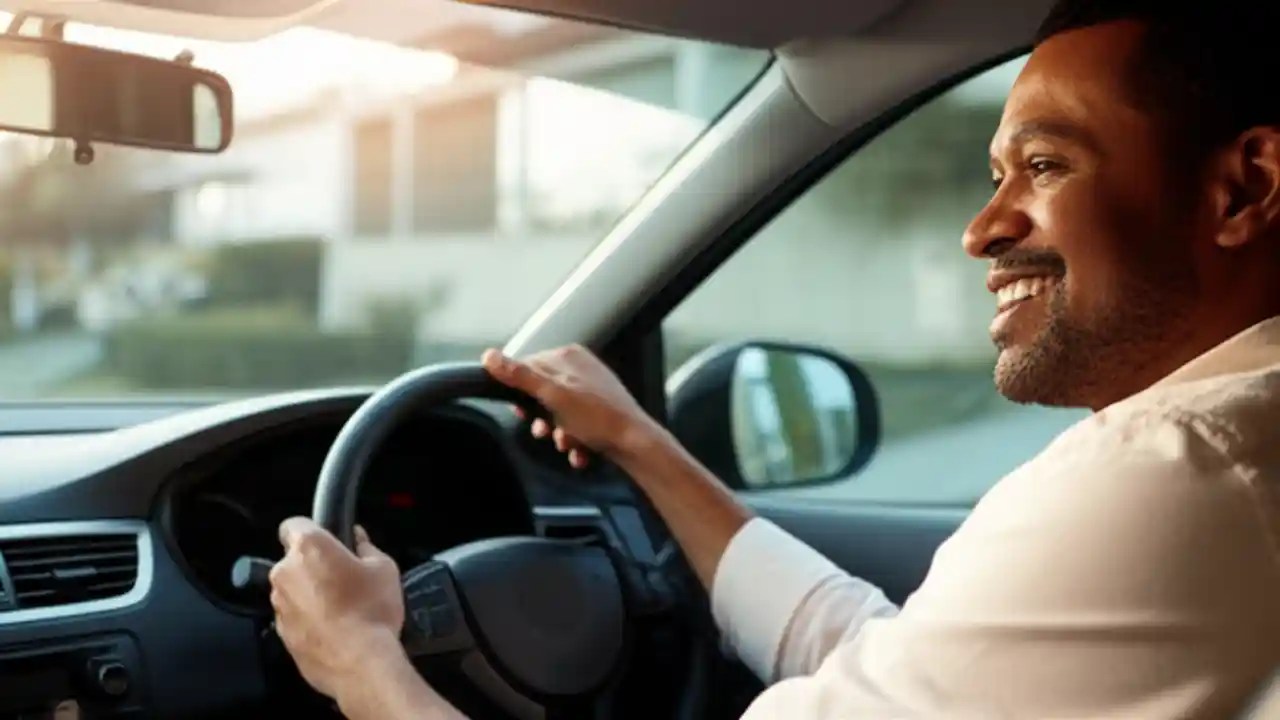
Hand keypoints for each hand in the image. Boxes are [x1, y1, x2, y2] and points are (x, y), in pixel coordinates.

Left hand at [269, 518, 405, 700]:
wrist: (359, 663)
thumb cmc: (372, 609)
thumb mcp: (384, 568)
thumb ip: (366, 547)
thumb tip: (357, 539)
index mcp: (308, 548)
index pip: (294, 524)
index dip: (312, 530)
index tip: (330, 542)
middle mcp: (285, 573)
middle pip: (293, 560)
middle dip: (312, 565)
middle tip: (343, 578)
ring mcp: (279, 606)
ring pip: (292, 590)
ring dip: (309, 593)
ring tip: (341, 608)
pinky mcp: (281, 635)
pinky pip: (294, 617)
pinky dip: (308, 619)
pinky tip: (334, 630)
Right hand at [481, 344, 661, 467]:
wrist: (635, 444)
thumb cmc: (596, 417)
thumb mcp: (552, 395)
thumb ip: (520, 375)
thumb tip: (488, 356)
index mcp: (568, 356)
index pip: (528, 366)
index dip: (520, 392)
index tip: (521, 410)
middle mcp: (581, 368)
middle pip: (542, 392)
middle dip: (541, 417)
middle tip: (544, 430)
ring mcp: (592, 390)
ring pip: (557, 412)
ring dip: (557, 432)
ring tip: (566, 443)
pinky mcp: (600, 411)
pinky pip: (575, 424)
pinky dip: (573, 439)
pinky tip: (579, 450)